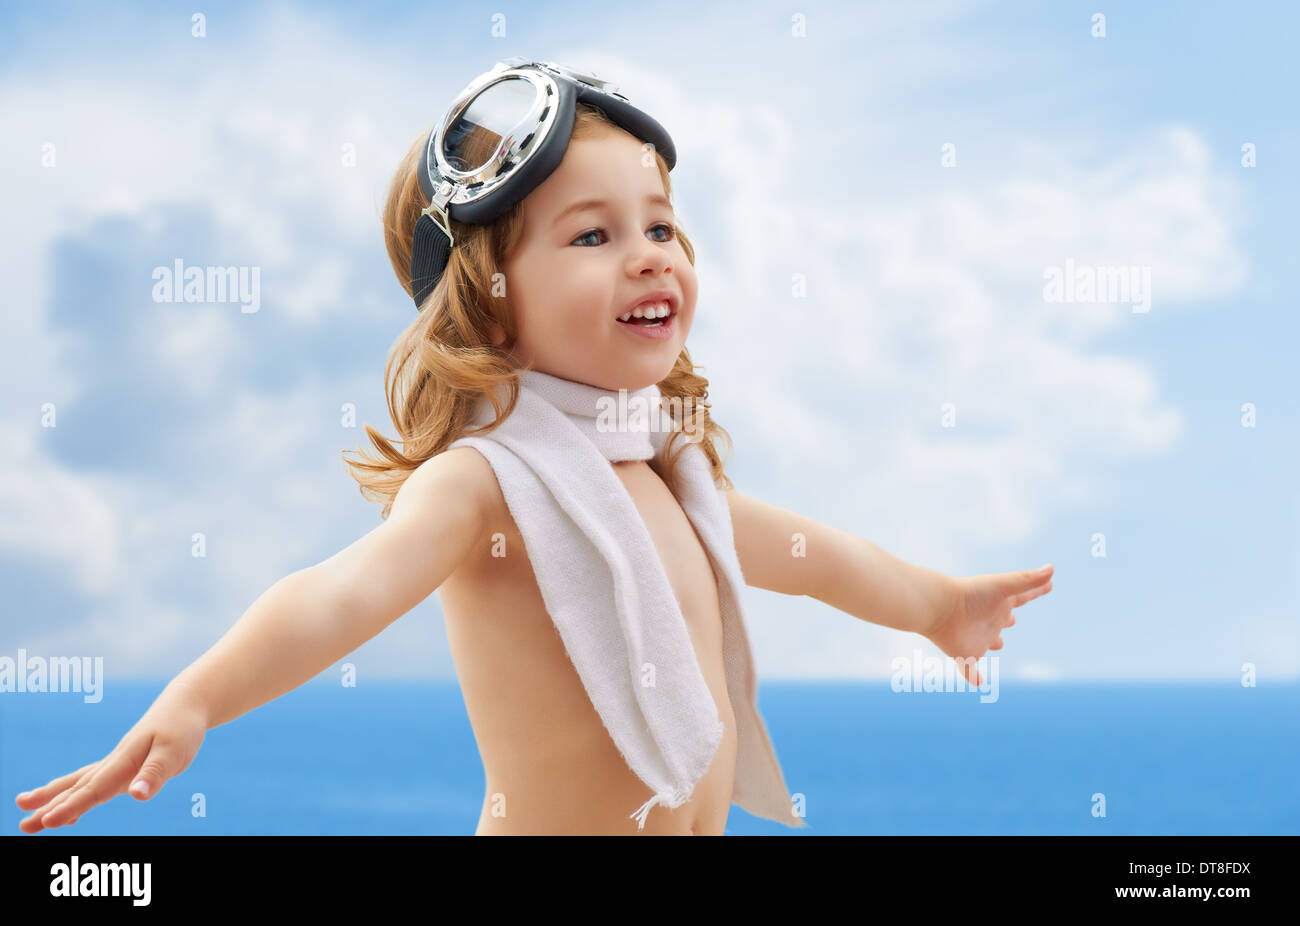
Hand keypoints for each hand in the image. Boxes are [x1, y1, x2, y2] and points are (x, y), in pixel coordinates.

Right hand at [14, 681, 207, 833]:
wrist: (186, 704)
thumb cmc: (182, 727)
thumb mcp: (175, 751)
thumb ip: (155, 774)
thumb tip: (136, 795)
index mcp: (125, 760)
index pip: (95, 788)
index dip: (73, 805)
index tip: (49, 821)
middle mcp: (115, 762)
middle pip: (78, 787)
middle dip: (50, 806)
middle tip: (24, 826)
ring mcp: (116, 764)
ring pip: (80, 784)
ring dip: (54, 799)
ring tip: (26, 812)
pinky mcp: (123, 766)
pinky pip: (94, 784)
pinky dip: (78, 797)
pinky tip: (70, 814)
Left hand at [925, 565, 1054, 685]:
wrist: (939, 608)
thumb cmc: (970, 594)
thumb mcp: (1002, 586)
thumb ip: (1027, 580)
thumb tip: (1052, 569)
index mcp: (1000, 604)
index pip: (1023, 597)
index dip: (1036, 591)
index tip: (1049, 585)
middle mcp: (990, 621)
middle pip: (1002, 621)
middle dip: (1007, 620)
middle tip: (1011, 619)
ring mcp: (977, 638)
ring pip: (987, 643)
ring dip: (992, 643)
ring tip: (996, 644)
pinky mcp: (965, 655)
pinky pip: (970, 669)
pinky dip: (974, 676)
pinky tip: (978, 683)